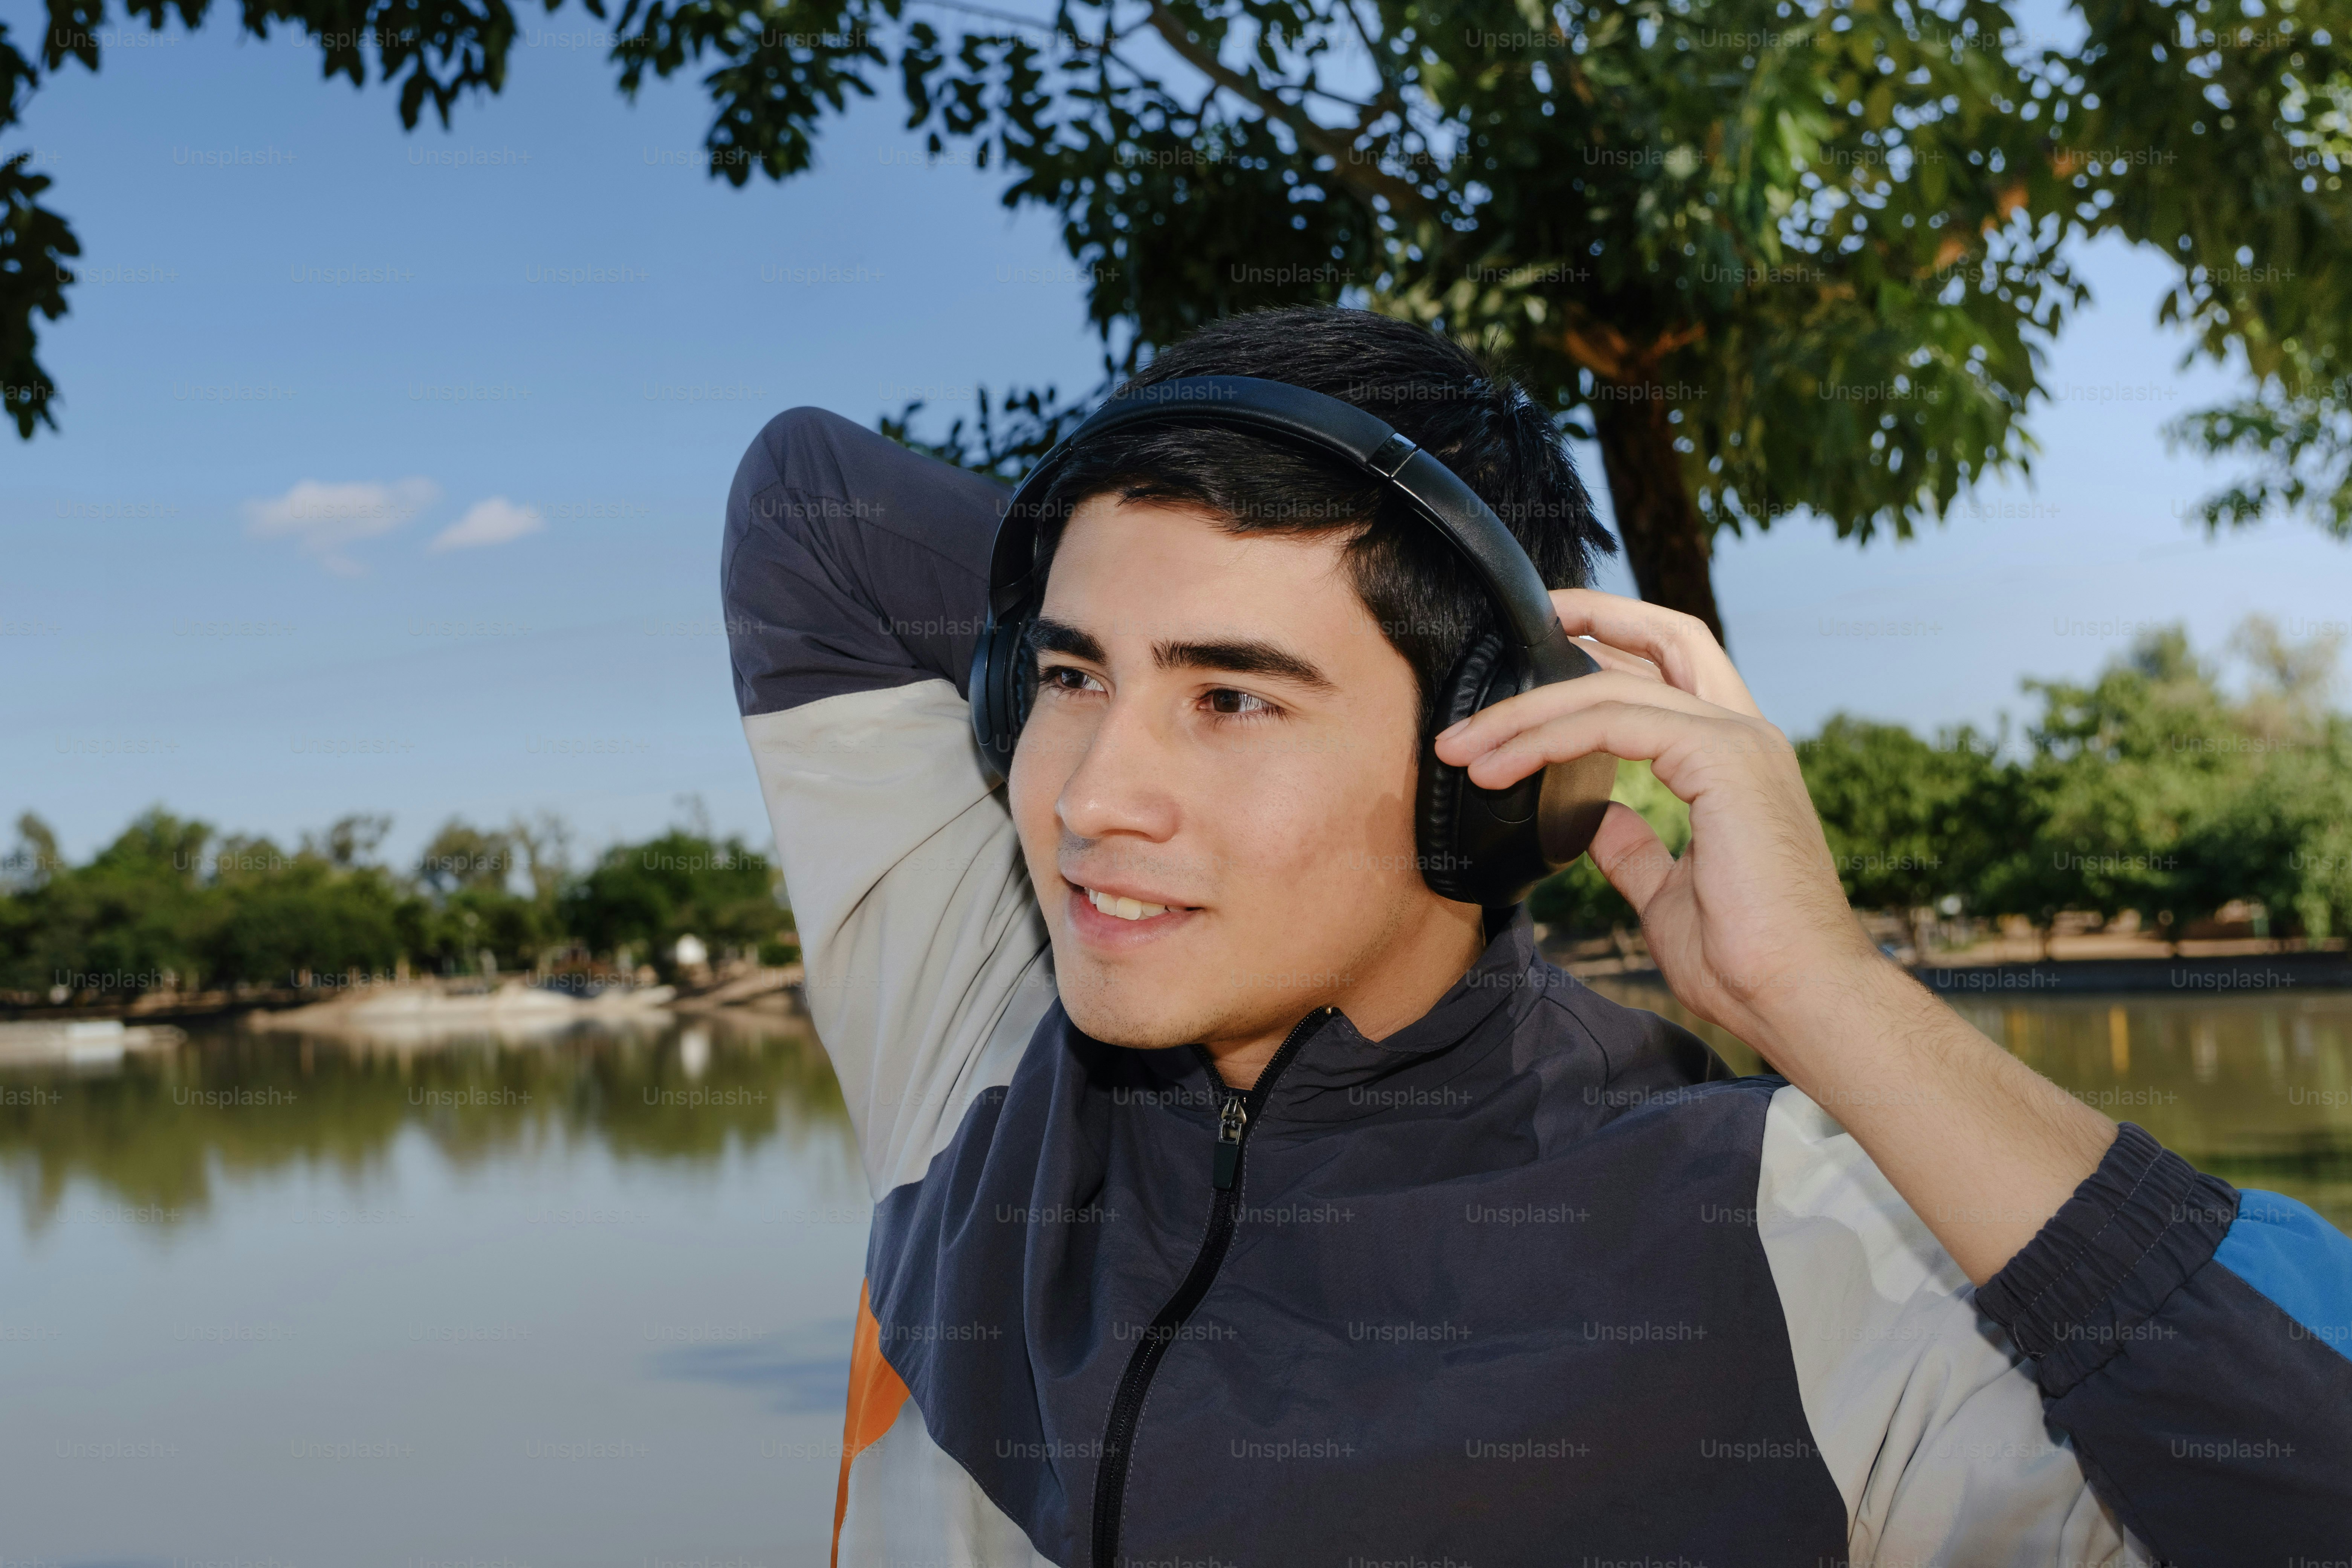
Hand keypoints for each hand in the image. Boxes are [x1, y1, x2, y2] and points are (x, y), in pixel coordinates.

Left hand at [1433, 588, 2115, 1282]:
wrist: (1797, 998)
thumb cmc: (1743, 959)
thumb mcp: (1665, 892)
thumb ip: (1632, 846)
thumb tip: (1594, 818)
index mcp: (1736, 758)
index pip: (1675, 666)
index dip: (1614, 643)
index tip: (1542, 650)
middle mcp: (1744, 733)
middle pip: (1665, 637)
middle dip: (1586, 620)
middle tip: (1504, 636)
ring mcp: (1738, 741)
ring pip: (1613, 686)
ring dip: (1526, 712)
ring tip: (1462, 746)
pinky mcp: (1722, 760)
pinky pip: (1613, 723)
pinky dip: (1547, 739)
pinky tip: (1500, 767)